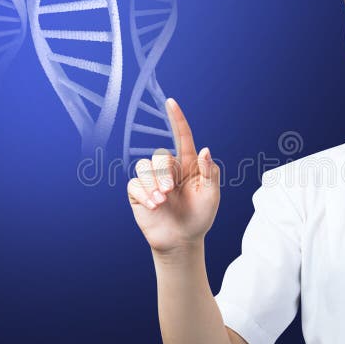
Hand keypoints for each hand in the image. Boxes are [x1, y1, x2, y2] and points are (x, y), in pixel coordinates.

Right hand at [127, 97, 219, 254]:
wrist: (182, 241)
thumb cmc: (200, 217)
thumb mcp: (211, 196)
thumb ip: (210, 172)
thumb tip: (206, 150)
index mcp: (188, 166)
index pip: (182, 138)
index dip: (176, 119)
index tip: (171, 102)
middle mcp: (169, 170)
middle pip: (159, 156)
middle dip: (163, 172)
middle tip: (169, 192)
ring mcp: (152, 181)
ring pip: (144, 167)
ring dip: (152, 184)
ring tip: (161, 202)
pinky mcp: (138, 193)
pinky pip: (133, 184)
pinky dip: (143, 194)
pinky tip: (153, 207)